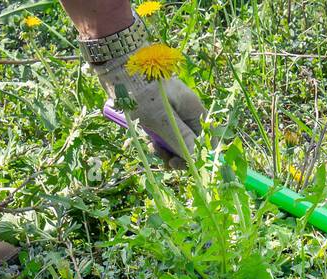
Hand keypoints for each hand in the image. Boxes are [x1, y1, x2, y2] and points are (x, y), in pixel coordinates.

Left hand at [90, 50, 203, 166]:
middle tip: (164, 159)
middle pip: (190, 142)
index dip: (198, 154)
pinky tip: (148, 139)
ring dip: (166, 148)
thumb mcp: (160, 117)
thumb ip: (180, 138)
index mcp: (194, 109)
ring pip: (175, 139)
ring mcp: (172, 111)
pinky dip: (157, 139)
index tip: (181, 164)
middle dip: (178, 153)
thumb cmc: (142, 90)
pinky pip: (164, 132)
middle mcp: (186, 111)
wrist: (119, 66)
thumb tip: (193, 158)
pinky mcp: (159, 112)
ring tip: (152, 146)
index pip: (207, 138)